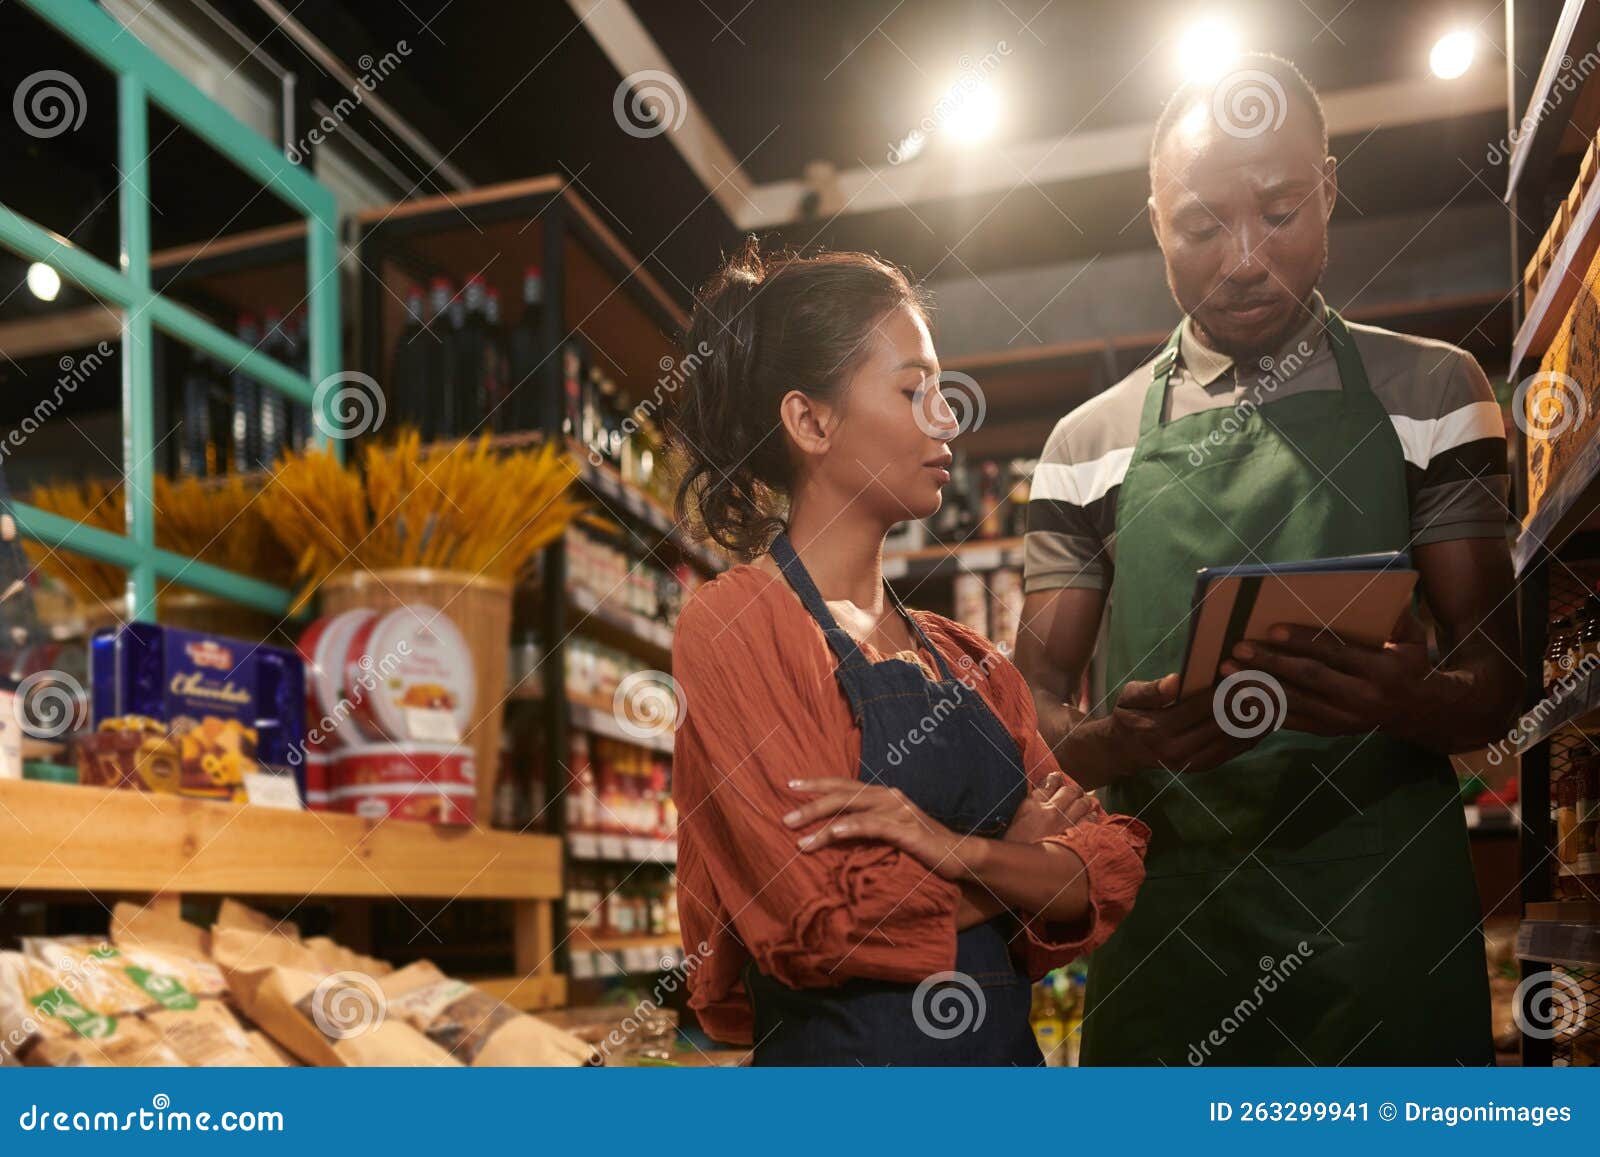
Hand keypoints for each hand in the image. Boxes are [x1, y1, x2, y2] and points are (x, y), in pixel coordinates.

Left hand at [783, 778, 981, 879]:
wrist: (961, 855)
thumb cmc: (923, 845)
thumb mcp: (892, 831)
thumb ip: (869, 825)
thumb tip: (838, 829)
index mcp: (883, 795)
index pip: (844, 785)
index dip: (817, 784)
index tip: (790, 785)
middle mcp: (889, 797)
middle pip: (843, 795)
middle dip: (811, 805)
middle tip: (786, 819)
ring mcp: (899, 812)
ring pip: (853, 811)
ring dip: (823, 823)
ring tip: (800, 838)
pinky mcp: (907, 831)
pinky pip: (874, 826)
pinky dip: (852, 827)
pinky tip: (834, 833)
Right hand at [1005, 770, 1097, 842]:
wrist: (1017, 869)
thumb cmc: (1011, 847)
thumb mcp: (1012, 822)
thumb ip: (1026, 808)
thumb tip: (1035, 800)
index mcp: (1031, 804)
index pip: (1048, 783)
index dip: (1055, 779)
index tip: (1058, 778)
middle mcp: (1049, 810)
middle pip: (1068, 790)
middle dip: (1073, 789)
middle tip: (1075, 791)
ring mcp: (1064, 823)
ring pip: (1082, 803)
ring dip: (1085, 800)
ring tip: (1086, 800)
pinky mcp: (1073, 837)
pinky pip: (1088, 820)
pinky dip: (1091, 815)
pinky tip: (1092, 813)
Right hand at [1110, 673, 1265, 773]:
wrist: (1124, 751)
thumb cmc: (1129, 715)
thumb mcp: (1129, 696)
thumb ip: (1151, 690)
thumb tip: (1175, 681)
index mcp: (1159, 729)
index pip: (1200, 707)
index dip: (1226, 690)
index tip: (1248, 673)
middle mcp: (1177, 750)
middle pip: (1221, 724)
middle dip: (1248, 704)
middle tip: (1271, 685)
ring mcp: (1192, 762)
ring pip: (1231, 740)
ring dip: (1256, 722)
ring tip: (1276, 701)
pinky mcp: (1202, 767)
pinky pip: (1231, 752)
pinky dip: (1251, 737)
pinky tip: (1266, 723)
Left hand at [1220, 615, 1432, 736]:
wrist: (1416, 711)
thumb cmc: (1410, 664)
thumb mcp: (1414, 638)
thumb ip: (1398, 617)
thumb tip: (1378, 592)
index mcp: (1382, 671)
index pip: (1335, 654)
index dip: (1303, 641)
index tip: (1272, 630)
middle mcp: (1362, 698)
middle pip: (1308, 678)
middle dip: (1271, 662)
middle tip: (1238, 648)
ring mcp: (1344, 720)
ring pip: (1295, 702)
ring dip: (1258, 686)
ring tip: (1228, 672)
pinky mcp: (1330, 731)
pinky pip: (1292, 721)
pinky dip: (1265, 709)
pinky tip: (1240, 696)